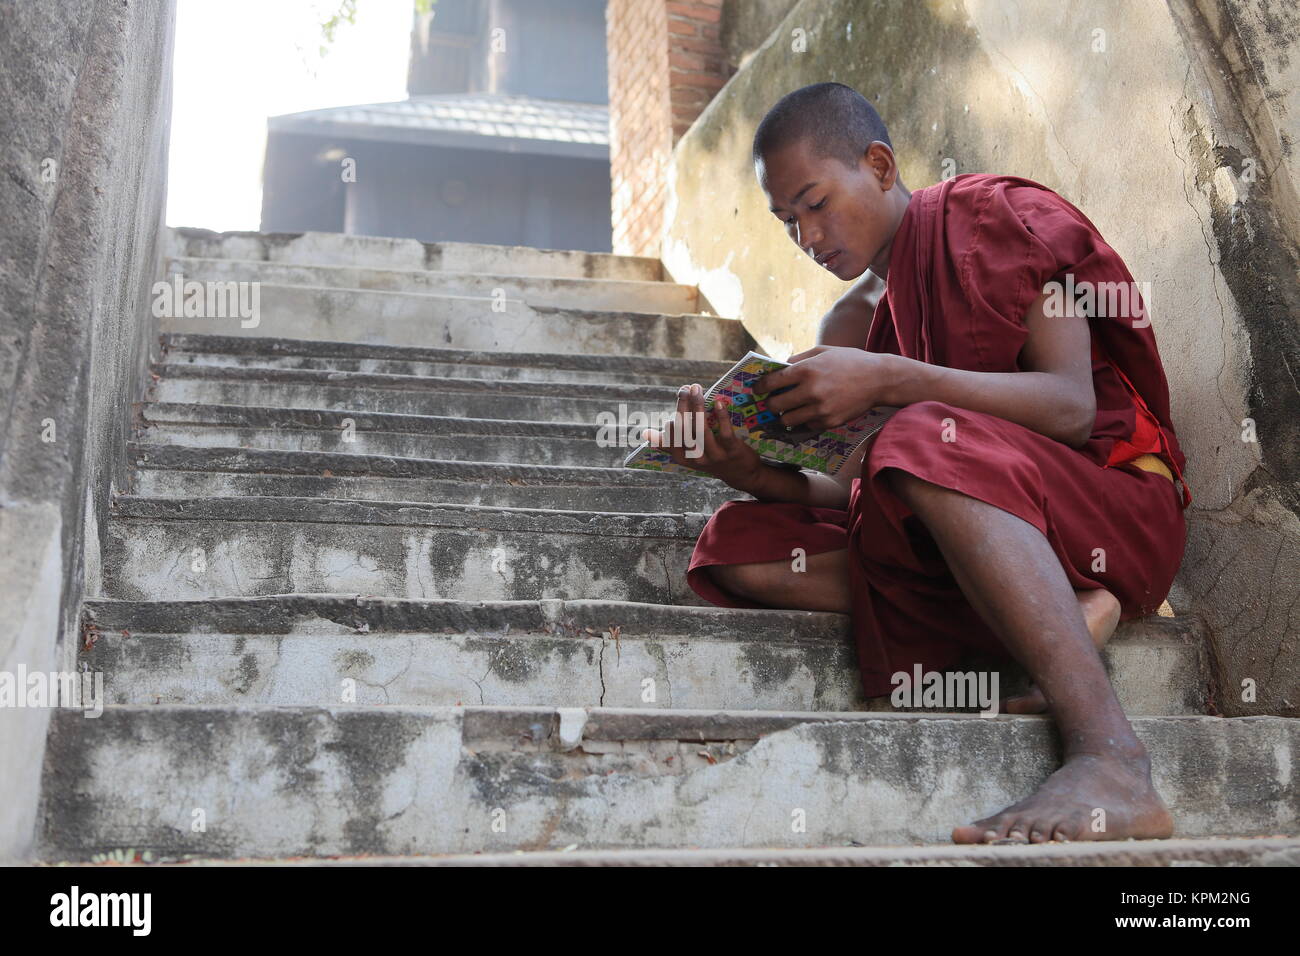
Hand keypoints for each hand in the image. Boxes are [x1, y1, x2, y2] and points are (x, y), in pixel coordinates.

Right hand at [640, 383, 764, 489]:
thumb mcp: (688, 456)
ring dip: (698, 406)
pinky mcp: (732, 451)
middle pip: (684, 430)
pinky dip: (721, 416)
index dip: (673, 414)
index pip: (670, 438)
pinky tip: (718, 402)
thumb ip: (668, 444)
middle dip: (683, 405)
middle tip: (685, 387)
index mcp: (683, 458)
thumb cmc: (711, 460)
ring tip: (697, 389)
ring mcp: (714, 456)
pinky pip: (724, 433)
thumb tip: (644, 434)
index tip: (679, 395)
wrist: (742, 475)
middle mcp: (696, 459)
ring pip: (702, 429)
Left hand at [751, 346, 894, 431]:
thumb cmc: (850, 361)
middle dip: (770, 404)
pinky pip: (806, 426)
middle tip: (772, 402)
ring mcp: (820, 409)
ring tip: (789, 409)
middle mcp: (811, 391)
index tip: (757, 390)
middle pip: (775, 405)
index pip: (772, 382)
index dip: (760, 387)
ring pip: (787, 420)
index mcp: (806, 370)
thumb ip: (798, 359)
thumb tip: (777, 367)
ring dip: (785, 415)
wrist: (879, 379)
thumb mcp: (822, 352)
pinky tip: (809, 412)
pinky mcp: (829, 422)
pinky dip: (804, 421)